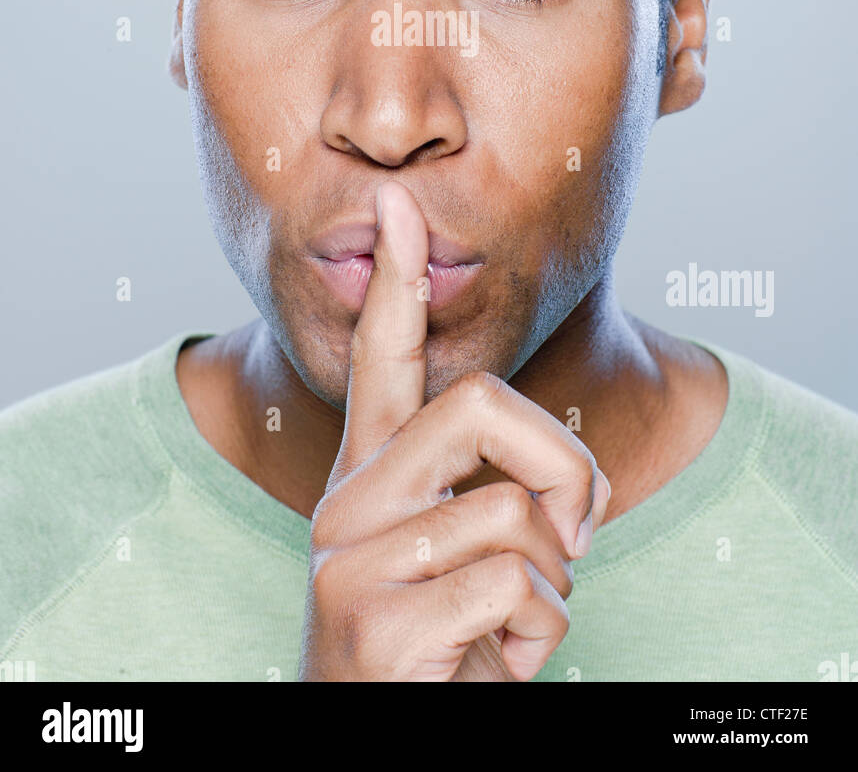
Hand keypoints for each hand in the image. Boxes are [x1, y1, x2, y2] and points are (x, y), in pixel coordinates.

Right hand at [298, 181, 609, 681]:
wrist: (372, 744)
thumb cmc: (432, 649)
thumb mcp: (448, 559)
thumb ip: (479, 495)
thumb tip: (568, 482)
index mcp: (371, 477)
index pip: (382, 360)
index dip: (396, 280)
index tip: (401, 207)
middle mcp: (349, 502)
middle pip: (482, 403)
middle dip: (563, 463)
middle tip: (574, 533)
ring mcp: (353, 561)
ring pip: (515, 514)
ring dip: (554, 583)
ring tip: (513, 625)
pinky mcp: (374, 623)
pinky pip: (514, 589)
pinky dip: (542, 638)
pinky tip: (494, 664)